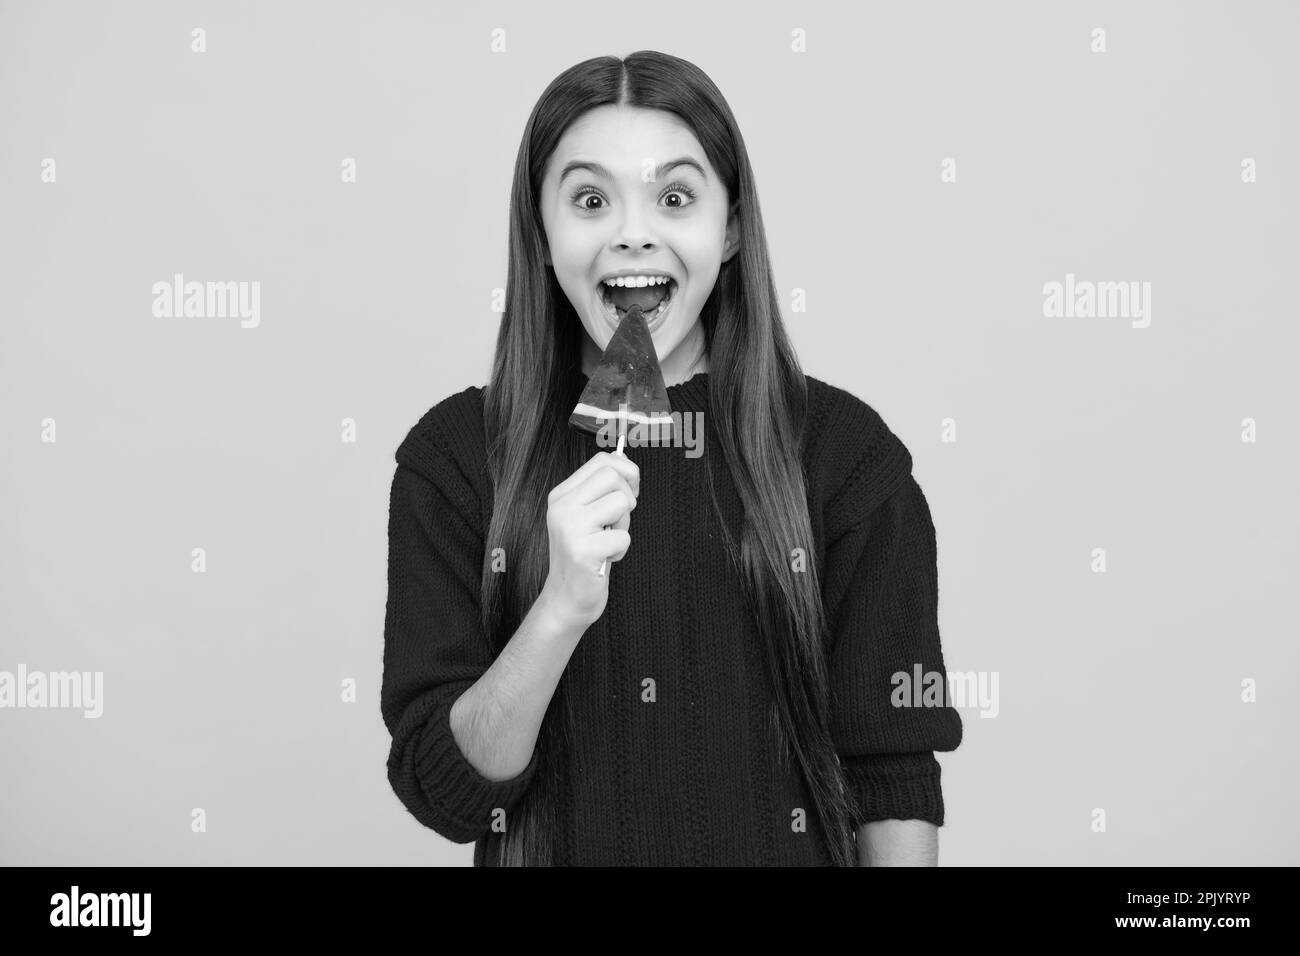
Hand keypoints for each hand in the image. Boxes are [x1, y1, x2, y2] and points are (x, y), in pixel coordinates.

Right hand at [540, 450, 639, 629]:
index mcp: (562, 495)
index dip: (626, 471)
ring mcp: (570, 528)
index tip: (630, 490)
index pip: (602, 461)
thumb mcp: (587, 516)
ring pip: (620, 503)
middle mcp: (562, 507)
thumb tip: (623, 459)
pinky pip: (623, 536)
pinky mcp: (583, 551)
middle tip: (618, 520)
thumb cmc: (584, 556)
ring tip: (608, 541)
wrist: (567, 598)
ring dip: (624, 525)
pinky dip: (621, 549)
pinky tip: (605, 558)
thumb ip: (600, 489)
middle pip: (612, 475)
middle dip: (627, 497)